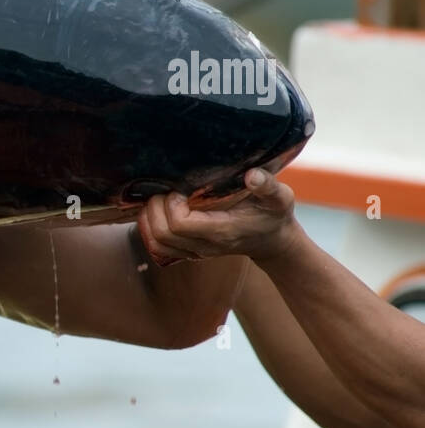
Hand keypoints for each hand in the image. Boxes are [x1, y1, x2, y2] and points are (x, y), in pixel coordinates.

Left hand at [137, 168, 298, 265]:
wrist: (271, 241)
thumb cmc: (273, 215)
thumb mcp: (279, 198)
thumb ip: (268, 187)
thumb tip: (252, 176)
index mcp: (222, 231)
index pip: (180, 224)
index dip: (171, 204)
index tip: (178, 188)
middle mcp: (204, 245)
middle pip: (162, 234)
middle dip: (155, 209)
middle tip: (161, 190)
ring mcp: (194, 251)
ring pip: (155, 242)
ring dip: (148, 219)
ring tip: (156, 198)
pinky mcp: (187, 252)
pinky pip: (158, 246)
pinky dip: (149, 228)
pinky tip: (156, 211)